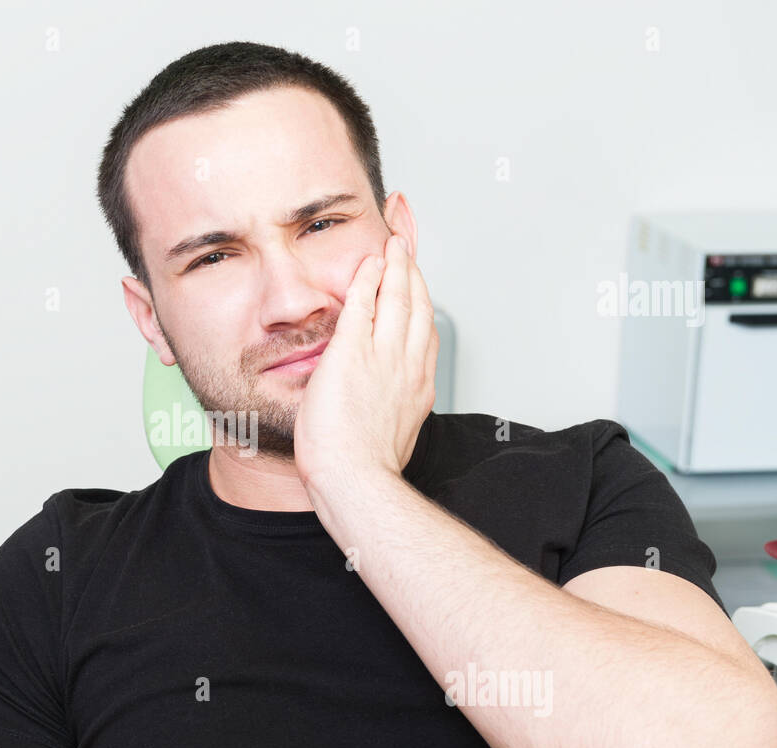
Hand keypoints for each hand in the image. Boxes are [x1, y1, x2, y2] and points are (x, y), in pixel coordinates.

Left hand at [292, 231, 438, 490]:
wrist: (357, 481)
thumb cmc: (365, 471)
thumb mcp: (392, 434)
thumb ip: (391, 409)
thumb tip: (384, 405)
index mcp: (417, 385)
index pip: (424, 328)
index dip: (422, 295)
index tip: (417, 278)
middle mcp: (407, 364)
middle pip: (417, 301)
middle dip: (412, 264)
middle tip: (407, 238)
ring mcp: (383, 356)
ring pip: (397, 296)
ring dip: (395, 263)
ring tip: (393, 239)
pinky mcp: (352, 354)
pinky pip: (363, 304)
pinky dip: (368, 279)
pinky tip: (367, 262)